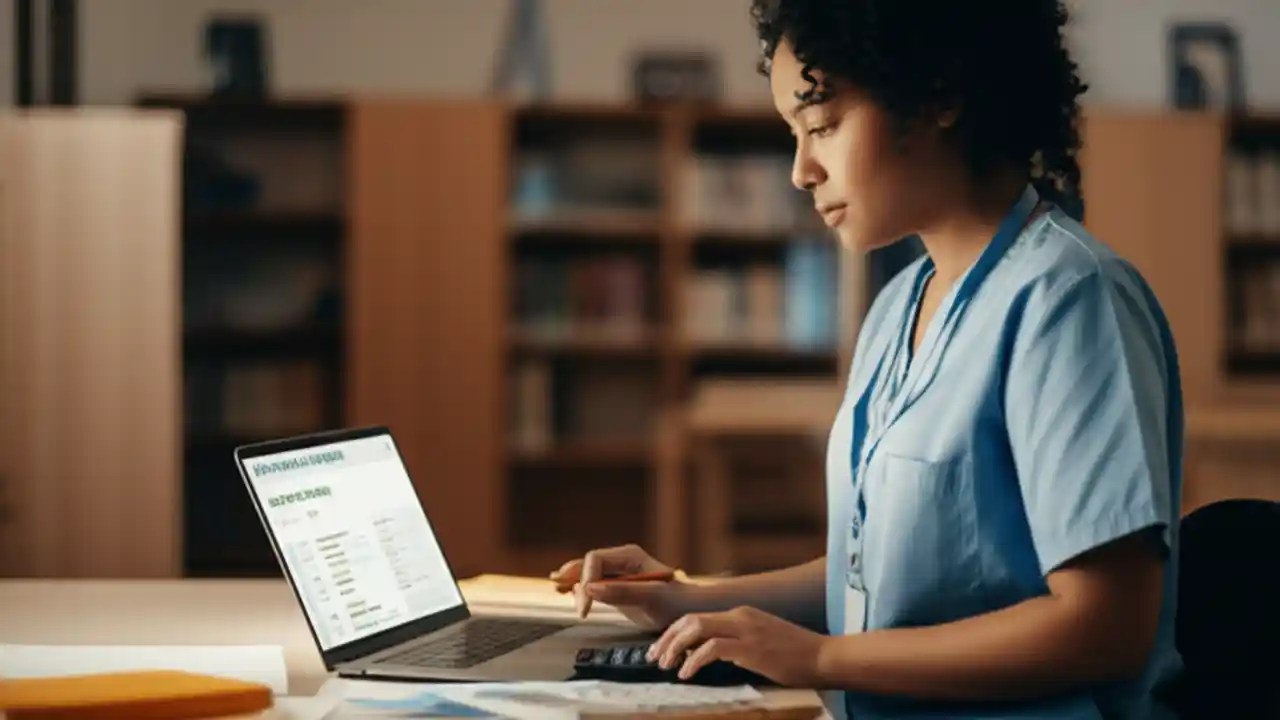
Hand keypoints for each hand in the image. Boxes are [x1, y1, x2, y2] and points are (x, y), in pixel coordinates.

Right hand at [550, 544, 690, 627]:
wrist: (689, 611)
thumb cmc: (675, 602)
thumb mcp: (651, 597)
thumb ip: (621, 591)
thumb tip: (589, 588)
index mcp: (629, 556)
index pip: (595, 560)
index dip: (585, 580)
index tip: (585, 607)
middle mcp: (622, 562)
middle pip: (588, 564)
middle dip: (573, 576)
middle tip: (559, 589)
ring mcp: (619, 575)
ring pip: (588, 573)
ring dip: (573, 579)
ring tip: (557, 585)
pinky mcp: (618, 589)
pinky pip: (594, 584)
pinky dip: (581, 588)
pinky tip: (568, 591)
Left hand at [647, 606, 828, 686]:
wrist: (823, 657)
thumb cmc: (796, 655)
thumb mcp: (761, 643)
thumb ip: (736, 644)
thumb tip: (712, 652)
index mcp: (741, 614)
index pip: (698, 617)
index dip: (674, 632)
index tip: (661, 649)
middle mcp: (739, 616)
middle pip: (690, 619)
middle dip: (667, 637)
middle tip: (654, 657)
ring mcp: (745, 629)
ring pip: (696, 628)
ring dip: (675, 647)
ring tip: (665, 666)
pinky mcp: (750, 647)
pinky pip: (711, 648)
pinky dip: (693, 660)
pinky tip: (686, 673)